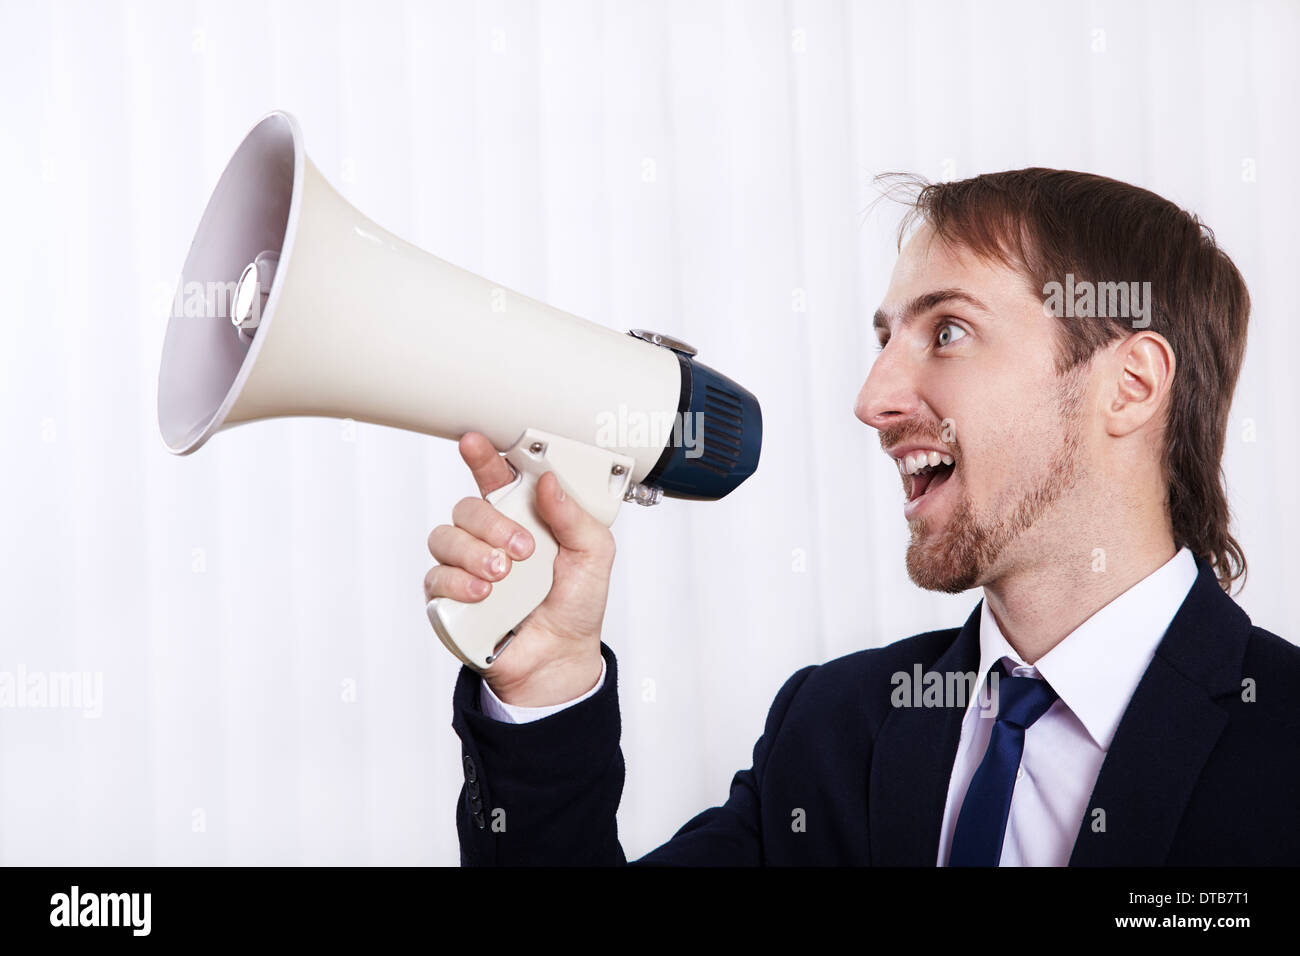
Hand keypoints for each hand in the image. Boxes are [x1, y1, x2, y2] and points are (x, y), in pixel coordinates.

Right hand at [424, 432, 613, 705]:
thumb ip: (574, 516)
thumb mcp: (593, 554)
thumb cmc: (575, 604)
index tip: (474, 442)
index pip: (496, 478)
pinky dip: (459, 582)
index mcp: (523, 518)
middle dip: (492, 524)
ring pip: (445, 538)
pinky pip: (435, 576)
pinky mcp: (449, 597)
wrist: (561, 657)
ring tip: (503, 575)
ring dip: (474, 553)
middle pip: (467, 507)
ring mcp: (466, 566)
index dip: (482, 458)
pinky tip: (484, 593)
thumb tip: (549, 482)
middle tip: (521, 549)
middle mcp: (490, 538)